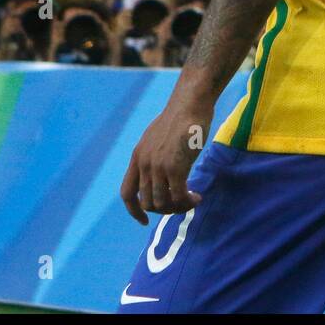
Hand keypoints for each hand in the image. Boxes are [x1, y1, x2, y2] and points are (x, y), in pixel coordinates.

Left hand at [119, 90, 212, 225]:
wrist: (189, 103)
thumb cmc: (179, 118)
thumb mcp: (157, 138)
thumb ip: (154, 155)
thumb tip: (160, 173)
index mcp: (137, 157)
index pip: (127, 193)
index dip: (134, 211)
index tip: (145, 220)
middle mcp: (144, 164)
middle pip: (148, 203)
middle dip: (165, 209)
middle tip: (182, 204)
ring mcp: (158, 166)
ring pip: (163, 203)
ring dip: (179, 207)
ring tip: (192, 200)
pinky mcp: (175, 167)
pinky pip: (179, 196)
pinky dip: (188, 202)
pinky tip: (197, 197)